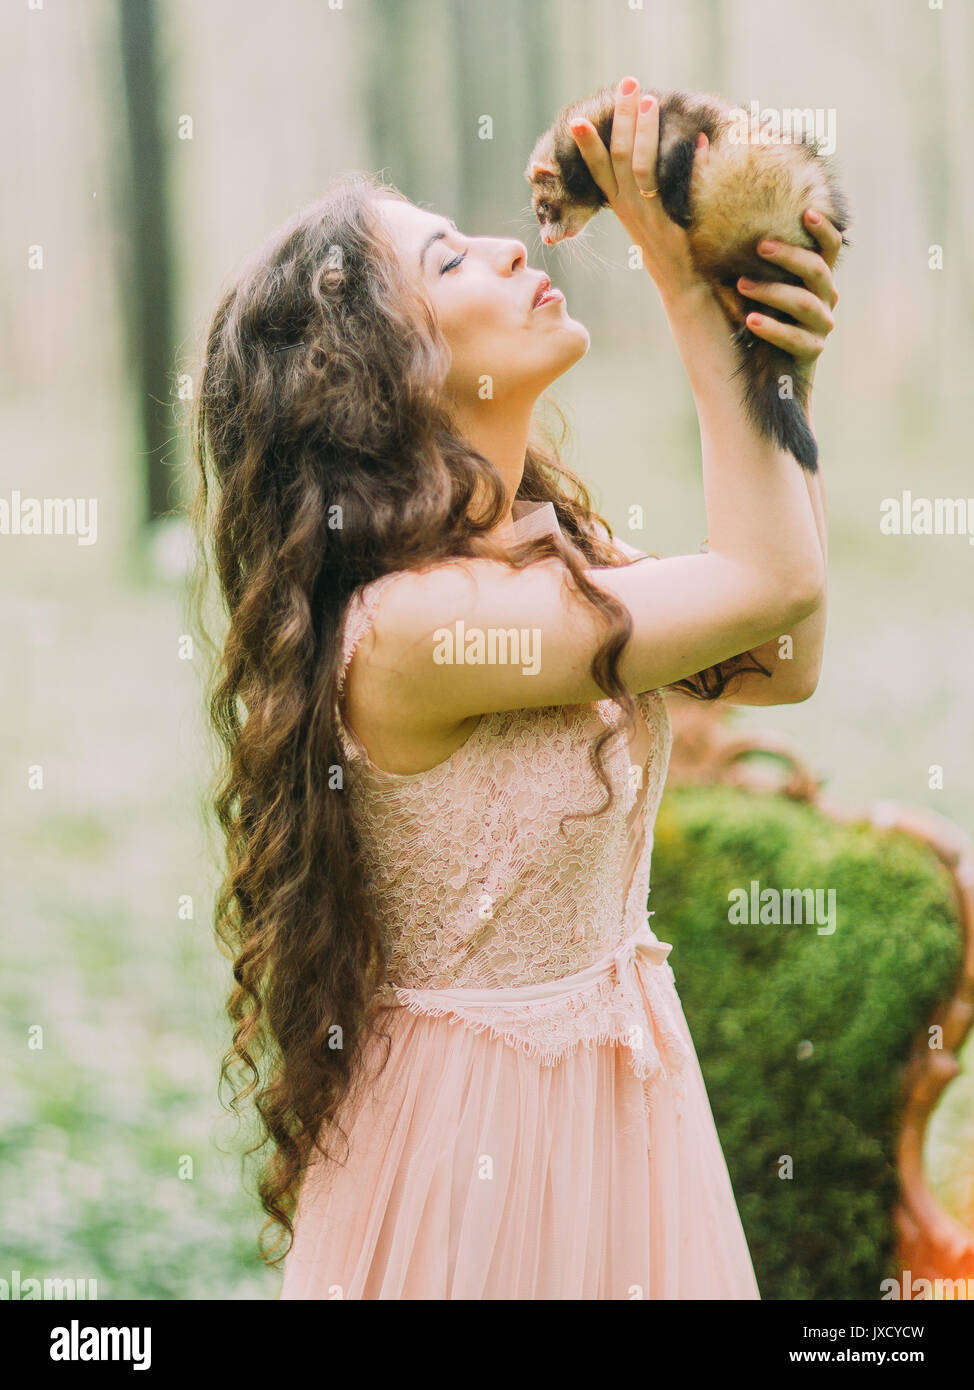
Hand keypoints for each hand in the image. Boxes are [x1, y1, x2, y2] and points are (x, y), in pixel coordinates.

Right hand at [569, 75, 705, 295]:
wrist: (680, 282)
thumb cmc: (667, 242)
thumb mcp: (649, 209)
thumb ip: (648, 180)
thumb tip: (658, 139)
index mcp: (620, 203)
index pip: (597, 169)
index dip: (587, 145)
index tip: (579, 118)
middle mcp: (629, 207)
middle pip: (618, 158)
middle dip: (621, 119)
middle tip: (627, 84)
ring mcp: (647, 216)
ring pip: (639, 168)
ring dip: (644, 132)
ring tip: (649, 100)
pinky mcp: (669, 227)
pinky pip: (676, 189)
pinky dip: (693, 162)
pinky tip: (700, 140)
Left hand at [737, 211, 841, 387]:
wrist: (775, 368)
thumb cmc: (764, 316)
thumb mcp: (763, 287)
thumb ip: (758, 264)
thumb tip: (721, 230)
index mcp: (818, 278)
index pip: (830, 247)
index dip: (823, 229)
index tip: (806, 211)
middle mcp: (827, 297)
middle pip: (816, 270)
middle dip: (788, 256)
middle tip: (759, 246)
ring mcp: (822, 324)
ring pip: (804, 303)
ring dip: (772, 291)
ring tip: (741, 284)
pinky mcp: (813, 350)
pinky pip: (795, 338)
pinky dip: (772, 328)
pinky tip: (750, 320)